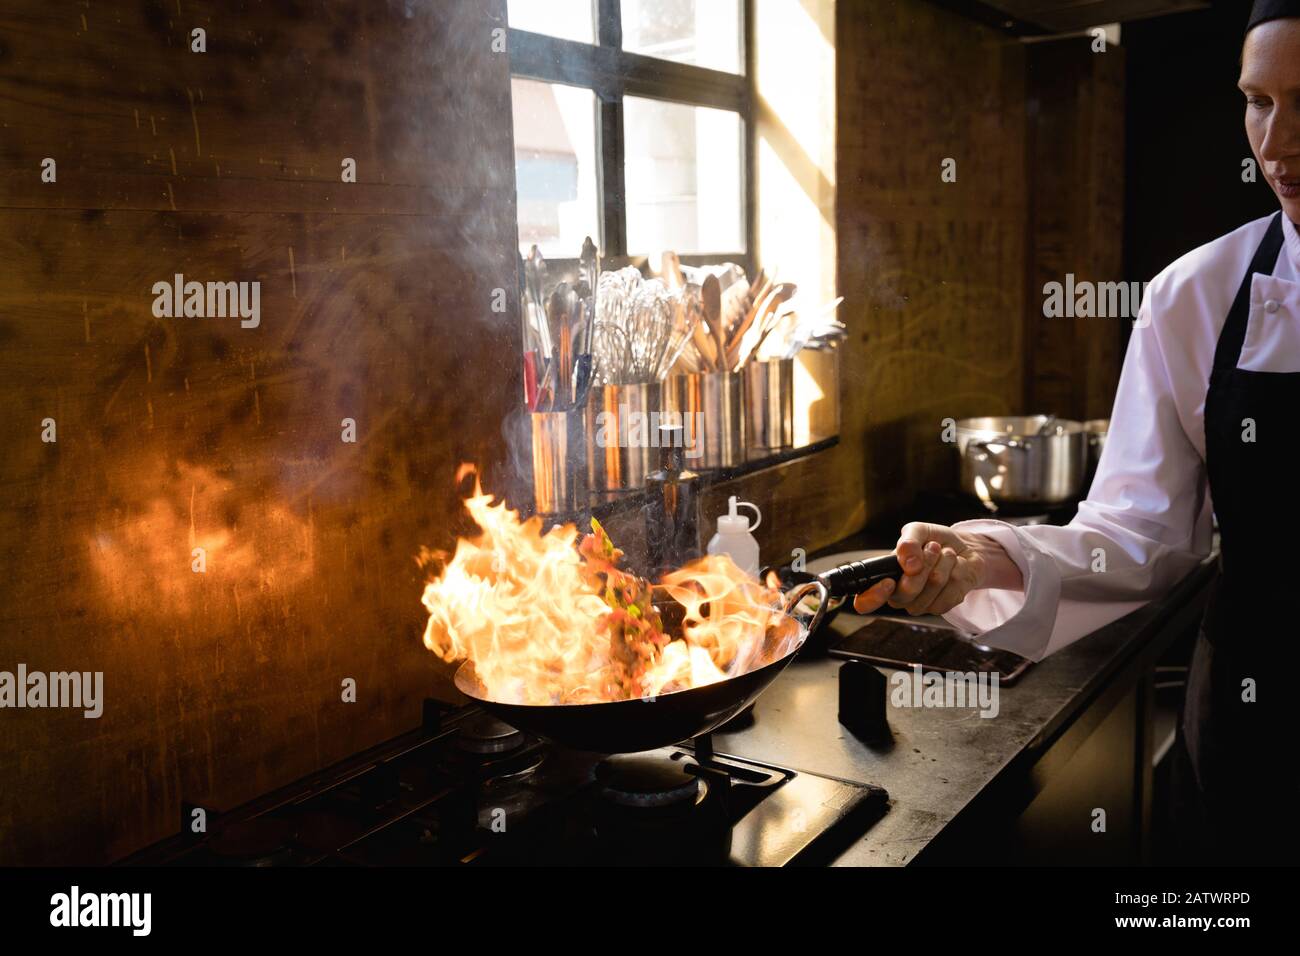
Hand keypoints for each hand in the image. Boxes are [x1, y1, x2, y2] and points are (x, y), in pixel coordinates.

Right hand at [852, 522, 1014, 615]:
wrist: (965, 548)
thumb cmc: (937, 541)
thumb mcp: (918, 531)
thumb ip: (907, 542)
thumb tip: (907, 563)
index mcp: (884, 578)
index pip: (865, 601)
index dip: (874, 596)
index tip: (890, 581)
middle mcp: (899, 596)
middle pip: (905, 593)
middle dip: (924, 563)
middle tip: (933, 547)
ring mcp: (920, 604)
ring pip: (930, 590)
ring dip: (944, 564)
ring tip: (946, 554)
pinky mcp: (941, 607)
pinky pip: (949, 595)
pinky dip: (957, 573)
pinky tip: (955, 568)